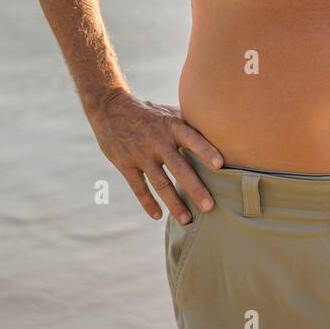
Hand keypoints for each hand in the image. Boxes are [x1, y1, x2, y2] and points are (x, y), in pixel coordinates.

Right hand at [89, 90, 222, 223]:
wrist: (109, 108)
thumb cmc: (148, 112)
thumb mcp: (169, 111)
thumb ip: (190, 122)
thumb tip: (218, 129)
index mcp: (172, 126)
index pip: (192, 138)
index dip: (205, 151)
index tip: (220, 165)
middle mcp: (157, 141)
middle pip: (179, 168)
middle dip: (195, 188)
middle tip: (209, 207)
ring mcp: (140, 154)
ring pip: (160, 184)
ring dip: (174, 203)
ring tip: (187, 220)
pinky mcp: (125, 165)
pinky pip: (138, 188)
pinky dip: (148, 203)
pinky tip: (158, 216)